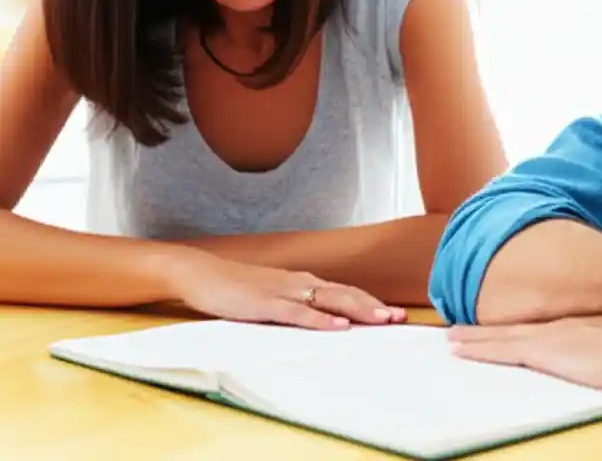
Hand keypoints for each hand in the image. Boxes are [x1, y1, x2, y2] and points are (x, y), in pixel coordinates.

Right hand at [166, 251, 406, 329]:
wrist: (201, 274)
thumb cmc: (236, 289)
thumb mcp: (272, 297)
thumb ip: (296, 307)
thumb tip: (320, 321)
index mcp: (302, 283)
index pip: (345, 293)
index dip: (371, 303)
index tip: (395, 314)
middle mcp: (299, 283)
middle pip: (345, 294)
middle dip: (374, 306)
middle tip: (400, 318)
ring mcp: (283, 292)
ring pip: (329, 301)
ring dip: (358, 310)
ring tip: (382, 320)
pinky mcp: (265, 304)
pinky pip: (298, 313)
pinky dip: (321, 320)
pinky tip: (338, 327)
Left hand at [448, 316, 601, 391]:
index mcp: (580, 326)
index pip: (539, 328)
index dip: (515, 329)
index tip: (499, 329)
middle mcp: (560, 327)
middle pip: (513, 330)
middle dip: (485, 331)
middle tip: (457, 331)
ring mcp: (551, 337)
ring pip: (500, 337)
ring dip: (474, 338)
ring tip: (450, 338)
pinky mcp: (545, 351)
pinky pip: (501, 350)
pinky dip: (478, 348)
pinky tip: (460, 349)